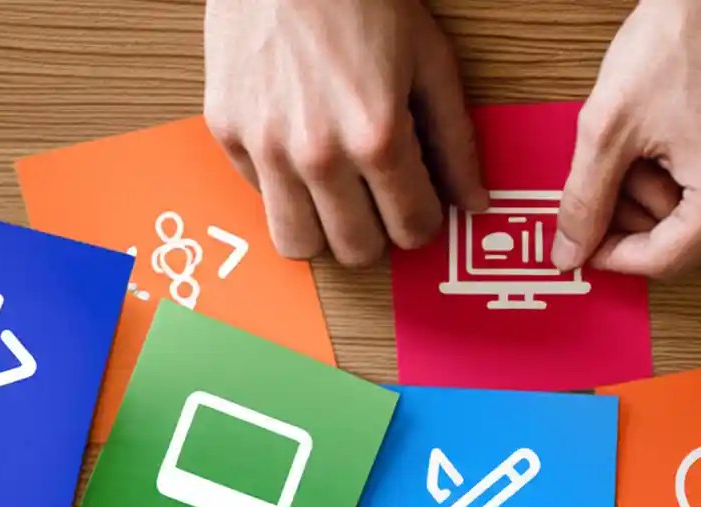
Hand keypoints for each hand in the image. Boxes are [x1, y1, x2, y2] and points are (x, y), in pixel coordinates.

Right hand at [203, 0, 487, 266]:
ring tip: (338, 197)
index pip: (412, 228)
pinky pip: (260, 196)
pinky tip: (299, 149)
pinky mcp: (226, 131)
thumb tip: (474, 202)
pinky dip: (283, 187)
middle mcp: (318, 153)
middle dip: (378, 234)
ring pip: (298, 244)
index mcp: (377, 137)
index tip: (420, 204)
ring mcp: (266, 146)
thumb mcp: (430, 61)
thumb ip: (454, 141)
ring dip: (325, 230)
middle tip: (380, 203)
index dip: (425, 221)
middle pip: (356, 250)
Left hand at [554, 0, 700, 277]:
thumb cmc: (677, 42)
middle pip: (690, 247)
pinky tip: (675, 145)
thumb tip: (568, 252)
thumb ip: (585, 200)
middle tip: (613, 177)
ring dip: (668, 201)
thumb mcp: (609, 127)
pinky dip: (700, 183)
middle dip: (640, 221)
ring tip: (645, 150)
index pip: (662, 261)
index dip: (612, 254)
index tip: (583, 239)